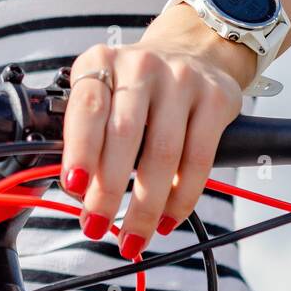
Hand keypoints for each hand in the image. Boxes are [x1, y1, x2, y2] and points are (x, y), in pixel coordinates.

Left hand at [59, 22, 244, 259]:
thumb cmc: (135, 88)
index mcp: (102, 61)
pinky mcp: (216, 98)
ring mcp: (182, 78)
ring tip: (132, 237)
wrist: (191, 52)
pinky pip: (199, 159)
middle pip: (125, 134)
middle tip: (96, 226)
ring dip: (145, 206)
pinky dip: (181, 199)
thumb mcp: (102, 93)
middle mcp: (142, 65)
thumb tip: (78, 193)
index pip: (88, 106)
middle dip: (108, 190)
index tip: (74, 185)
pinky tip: (166, 220)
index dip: (80, 148)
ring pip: (163, 153)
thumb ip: (86, 134)